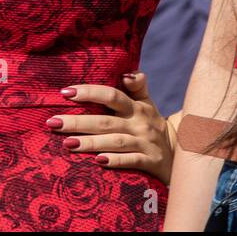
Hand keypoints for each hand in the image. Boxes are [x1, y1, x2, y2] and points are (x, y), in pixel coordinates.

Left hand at [49, 72, 174, 183]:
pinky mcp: (151, 162)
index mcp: (136, 107)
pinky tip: (98, 162)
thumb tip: (126, 73)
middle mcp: (140, 123)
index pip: (111, 95)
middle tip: (52, 121)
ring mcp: (146, 143)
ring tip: (67, 143)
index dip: (89, 92)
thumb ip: (137, 86)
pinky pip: (132, 161)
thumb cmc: (153, 124)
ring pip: (115, 142)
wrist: (184, 151)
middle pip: (105, 121)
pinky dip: (116, 161)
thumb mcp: (147, 103)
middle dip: (78, 121)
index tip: (65, 92)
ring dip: (90, 143)